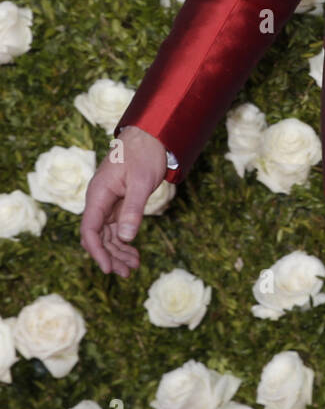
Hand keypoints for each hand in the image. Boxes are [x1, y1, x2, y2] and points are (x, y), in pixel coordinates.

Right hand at [80, 126, 168, 278]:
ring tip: (133, 267)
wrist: (152, 135)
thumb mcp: (141, 182)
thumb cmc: (145, 153)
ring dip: (118, 251)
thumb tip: (126, 238)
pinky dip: (124, 241)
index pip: (90, 229)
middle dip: (111, 255)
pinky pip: (117, 227)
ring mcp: (109, 202)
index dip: (97, 251)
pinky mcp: (119, 202)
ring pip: (108, 234)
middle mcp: (100, 199)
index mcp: (99, 193)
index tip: (108, 268)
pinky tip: (134, 253)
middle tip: (127, 273)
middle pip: (98, 236)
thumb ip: (133, 209)